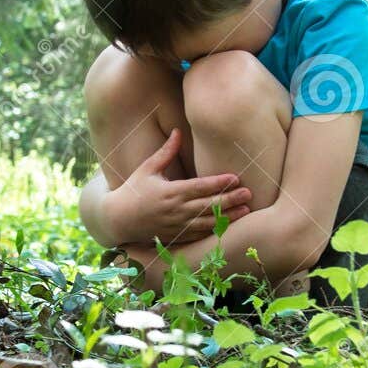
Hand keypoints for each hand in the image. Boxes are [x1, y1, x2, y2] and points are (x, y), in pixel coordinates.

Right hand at [106, 129, 250, 244]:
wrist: (118, 219)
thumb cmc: (133, 190)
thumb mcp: (147, 169)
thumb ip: (165, 152)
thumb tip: (177, 131)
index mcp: (170, 192)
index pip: (199, 187)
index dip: (219, 183)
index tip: (235, 177)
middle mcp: (176, 210)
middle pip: (208, 205)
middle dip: (230, 199)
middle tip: (249, 193)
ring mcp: (177, 226)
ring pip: (208, 222)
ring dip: (228, 216)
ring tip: (246, 210)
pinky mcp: (176, 237)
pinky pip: (199, 235)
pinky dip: (215, 230)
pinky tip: (229, 225)